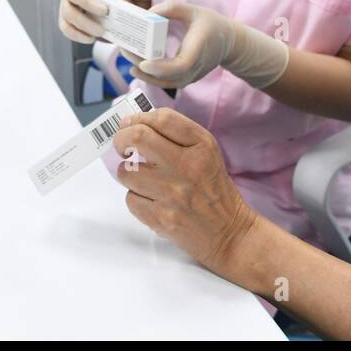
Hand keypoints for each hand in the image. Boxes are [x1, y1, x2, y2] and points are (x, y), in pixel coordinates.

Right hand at [58, 0, 118, 43]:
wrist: (92, 10)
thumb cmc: (106, 0)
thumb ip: (119, 2)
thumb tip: (126, 14)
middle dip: (89, 3)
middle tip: (105, 11)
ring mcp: (65, 7)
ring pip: (69, 14)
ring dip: (85, 23)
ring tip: (101, 31)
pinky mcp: (64, 23)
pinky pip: (67, 29)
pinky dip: (78, 35)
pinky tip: (91, 38)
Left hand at [112, 108, 258, 275]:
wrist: (229, 233)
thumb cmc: (213, 190)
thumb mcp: (207, 154)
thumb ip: (176, 136)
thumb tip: (135, 124)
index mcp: (202, 146)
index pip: (162, 118)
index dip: (139, 118)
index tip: (130, 124)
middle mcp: (187, 166)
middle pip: (138, 137)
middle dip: (121, 138)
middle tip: (122, 146)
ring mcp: (173, 193)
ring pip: (126, 171)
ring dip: (127, 173)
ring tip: (142, 178)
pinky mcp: (162, 218)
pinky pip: (131, 199)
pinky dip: (136, 198)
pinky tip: (151, 200)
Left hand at [133, 0, 288, 88]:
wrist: (229, 43)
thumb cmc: (211, 24)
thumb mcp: (194, 10)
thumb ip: (171, 8)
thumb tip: (148, 13)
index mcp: (198, 50)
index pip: (180, 66)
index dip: (161, 68)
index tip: (144, 62)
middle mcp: (195, 68)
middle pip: (167, 77)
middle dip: (143, 67)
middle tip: (125, 51)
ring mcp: (190, 77)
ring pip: (164, 83)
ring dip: (143, 72)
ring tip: (126, 55)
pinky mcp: (185, 79)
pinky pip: (165, 82)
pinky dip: (150, 75)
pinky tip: (135, 63)